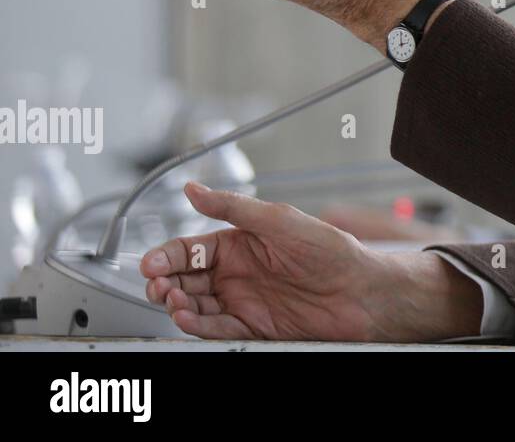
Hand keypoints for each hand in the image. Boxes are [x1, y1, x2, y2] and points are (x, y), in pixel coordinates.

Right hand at [140, 182, 483, 341]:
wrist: (362, 291)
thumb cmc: (331, 250)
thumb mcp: (278, 221)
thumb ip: (233, 207)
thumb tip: (193, 188)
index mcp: (241, 243)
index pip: (191, 249)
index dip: (168, 256)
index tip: (150, 263)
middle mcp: (238, 273)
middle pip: (186, 279)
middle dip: (165, 282)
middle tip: (157, 285)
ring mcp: (244, 301)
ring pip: (196, 305)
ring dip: (177, 304)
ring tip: (172, 301)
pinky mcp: (252, 328)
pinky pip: (216, 328)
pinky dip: (197, 326)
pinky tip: (187, 318)